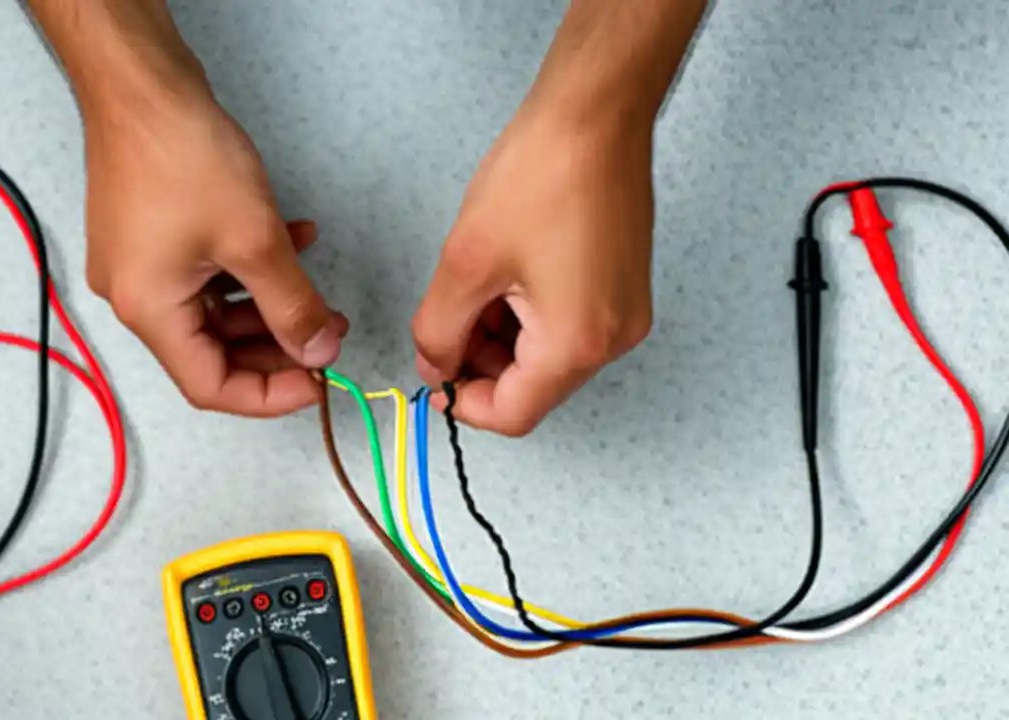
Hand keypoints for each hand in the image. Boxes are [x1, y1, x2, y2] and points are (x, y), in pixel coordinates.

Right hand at [79, 59, 346, 416]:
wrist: (142, 84)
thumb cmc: (185, 157)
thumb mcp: (254, 241)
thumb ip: (292, 306)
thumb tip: (319, 352)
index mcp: (150, 311)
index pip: (210, 386)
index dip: (269, 395)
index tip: (318, 383)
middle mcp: (135, 297)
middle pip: (212, 351)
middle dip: (276, 348)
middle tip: (328, 336)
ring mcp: (139, 264)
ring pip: (215, 311)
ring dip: (268, 307)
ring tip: (320, 296)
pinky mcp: (149, 234)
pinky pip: (206, 272)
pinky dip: (248, 269)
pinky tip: (295, 242)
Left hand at [412, 104, 654, 435]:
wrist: (595, 115)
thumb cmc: (537, 178)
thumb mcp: (465, 263)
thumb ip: (438, 331)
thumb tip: (434, 367)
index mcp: (576, 344)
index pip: (514, 414)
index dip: (463, 404)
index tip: (432, 376)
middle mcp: (612, 341)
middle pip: (535, 388)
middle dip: (481, 365)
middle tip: (447, 321)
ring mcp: (625, 315)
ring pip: (550, 358)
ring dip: (503, 340)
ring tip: (475, 287)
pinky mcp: (625, 289)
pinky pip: (571, 328)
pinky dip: (531, 318)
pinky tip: (506, 277)